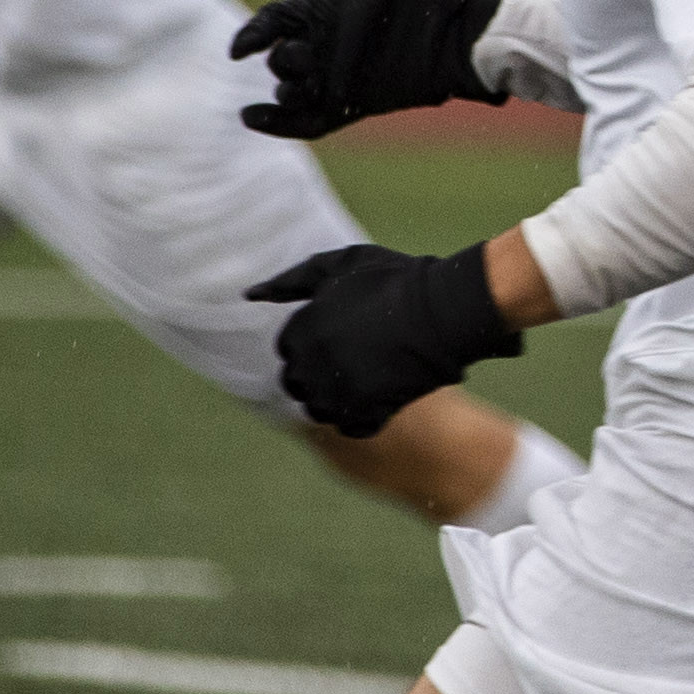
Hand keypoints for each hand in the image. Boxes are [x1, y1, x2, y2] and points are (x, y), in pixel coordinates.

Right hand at [233, 0, 502, 138]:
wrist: (453, 33)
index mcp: (314, 14)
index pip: (269, 24)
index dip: (252, 34)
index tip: (241, 47)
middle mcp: (317, 49)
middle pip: (279, 59)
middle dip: (280, 59)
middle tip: (298, 54)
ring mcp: (330, 80)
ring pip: (288, 92)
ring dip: (282, 93)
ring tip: (293, 88)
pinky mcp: (347, 107)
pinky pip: (303, 123)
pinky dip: (277, 125)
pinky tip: (255, 117)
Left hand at [246, 242, 519, 437]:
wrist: (445, 310)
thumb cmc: (394, 281)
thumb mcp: (340, 266)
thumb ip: (291, 280)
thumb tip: (249, 295)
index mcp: (301, 331)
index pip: (287, 349)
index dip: (314, 339)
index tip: (344, 331)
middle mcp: (311, 367)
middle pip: (297, 383)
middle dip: (319, 372)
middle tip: (356, 355)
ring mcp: (339, 394)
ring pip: (320, 409)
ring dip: (338, 396)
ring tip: (368, 375)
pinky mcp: (367, 414)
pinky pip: (351, 427)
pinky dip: (364, 415)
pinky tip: (383, 392)